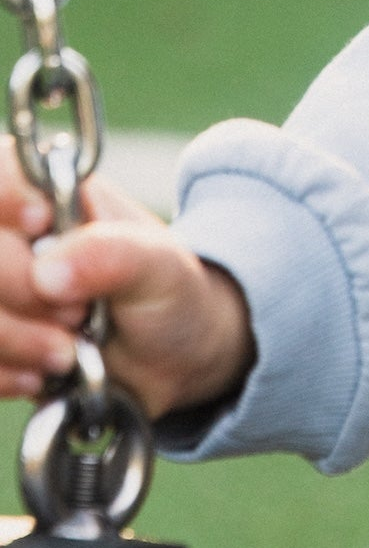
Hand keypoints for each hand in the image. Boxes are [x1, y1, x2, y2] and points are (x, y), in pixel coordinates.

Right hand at [0, 140, 252, 420]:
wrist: (172, 360)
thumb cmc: (169, 292)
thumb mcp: (161, 266)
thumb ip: (112, 255)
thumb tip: (46, 273)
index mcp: (56, 197)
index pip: (3, 173)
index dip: (10, 197)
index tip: (40, 223)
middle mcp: (18, 239)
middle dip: (23, 290)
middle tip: (77, 313)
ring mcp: (4, 291)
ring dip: (14, 339)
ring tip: (67, 352)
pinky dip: (5, 372)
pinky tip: (42, 374)